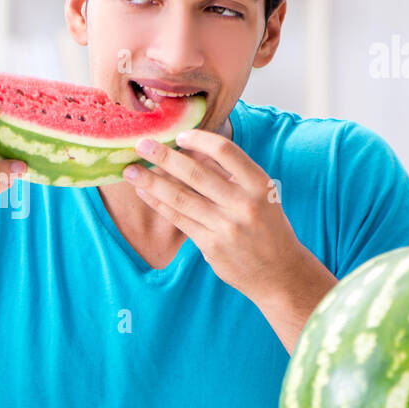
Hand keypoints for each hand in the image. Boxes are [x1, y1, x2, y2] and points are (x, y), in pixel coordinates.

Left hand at [122, 129, 306, 302]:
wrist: (279, 272)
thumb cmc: (266, 226)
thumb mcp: (261, 195)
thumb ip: (231, 175)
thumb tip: (191, 150)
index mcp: (259, 184)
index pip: (226, 152)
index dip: (199, 140)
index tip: (179, 135)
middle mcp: (244, 204)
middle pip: (196, 173)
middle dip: (164, 157)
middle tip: (141, 143)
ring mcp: (226, 226)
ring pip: (181, 197)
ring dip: (151, 181)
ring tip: (129, 170)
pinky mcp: (211, 245)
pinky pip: (178, 218)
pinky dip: (158, 203)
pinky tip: (143, 192)